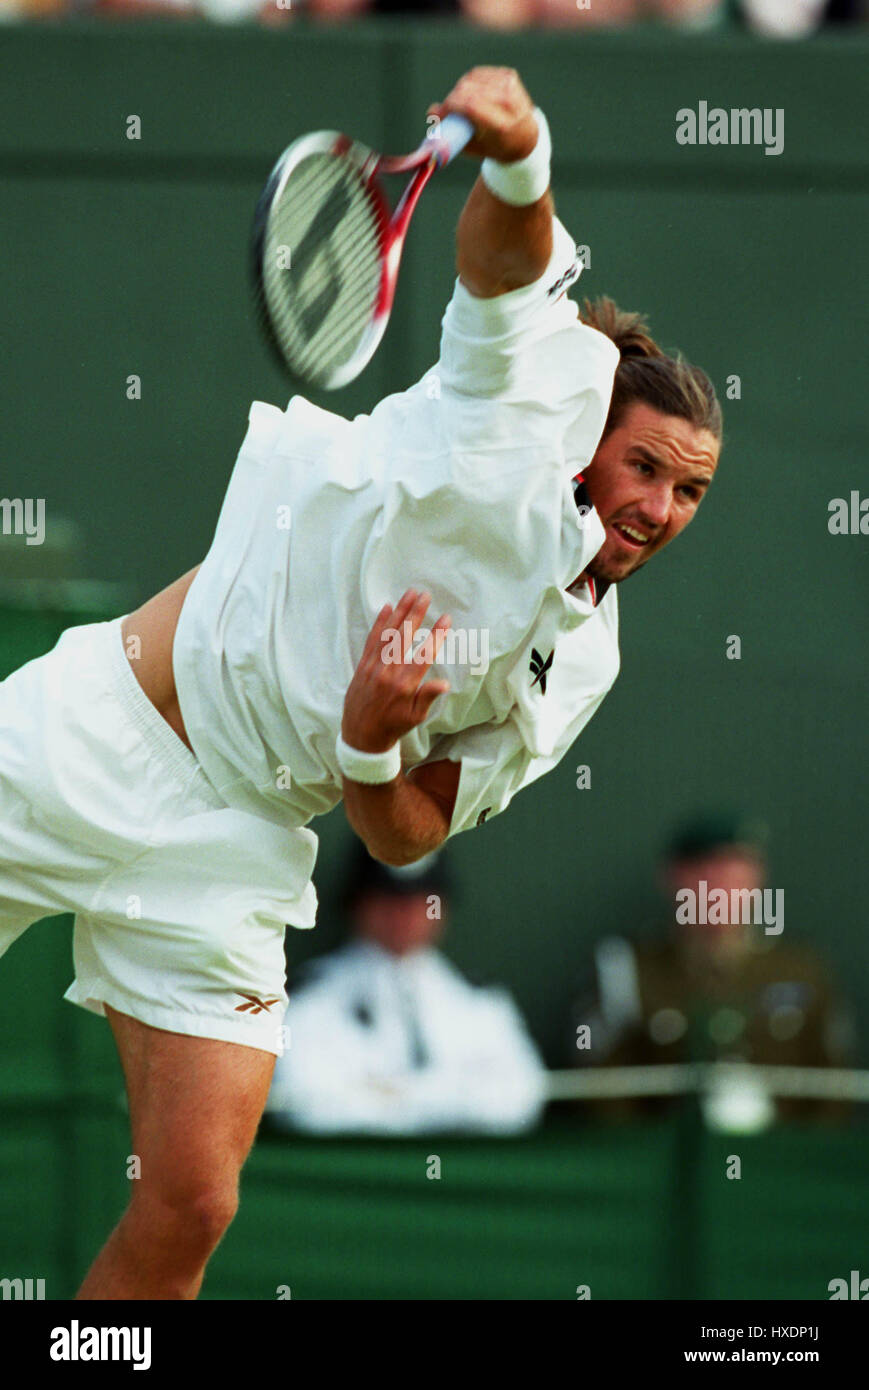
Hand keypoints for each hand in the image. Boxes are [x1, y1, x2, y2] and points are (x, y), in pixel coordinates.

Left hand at [342, 589, 450, 753]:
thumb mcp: (415, 717)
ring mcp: (374, 667)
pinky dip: (379, 623)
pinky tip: (387, 608)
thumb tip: (445, 684)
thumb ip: (427, 697)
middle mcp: (388, 673)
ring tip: (410, 594)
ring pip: (388, 634)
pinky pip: (372, 640)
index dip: (436, 635)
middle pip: (404, 637)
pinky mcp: (363, 665)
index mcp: (405, 686)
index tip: (446, 619)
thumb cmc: (393, 726)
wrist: (361, 734)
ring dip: (400, 612)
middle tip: (426, 595)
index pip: (424, 655)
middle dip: (416, 614)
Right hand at [428, 66, 538, 163]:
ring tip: (462, 106)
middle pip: (468, 90)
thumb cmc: (495, 146)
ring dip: (459, 91)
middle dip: (452, 99)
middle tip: (449, 112)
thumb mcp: (473, 148)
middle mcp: (509, 103)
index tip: (441, 114)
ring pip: (470, 79)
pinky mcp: (508, 75)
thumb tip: (432, 111)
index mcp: (503, 125)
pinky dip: (469, 83)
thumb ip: (451, 133)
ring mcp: (510, 86)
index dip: (450, 106)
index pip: (471, 105)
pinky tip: (471, 95)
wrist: (525, 137)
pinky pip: (477, 74)